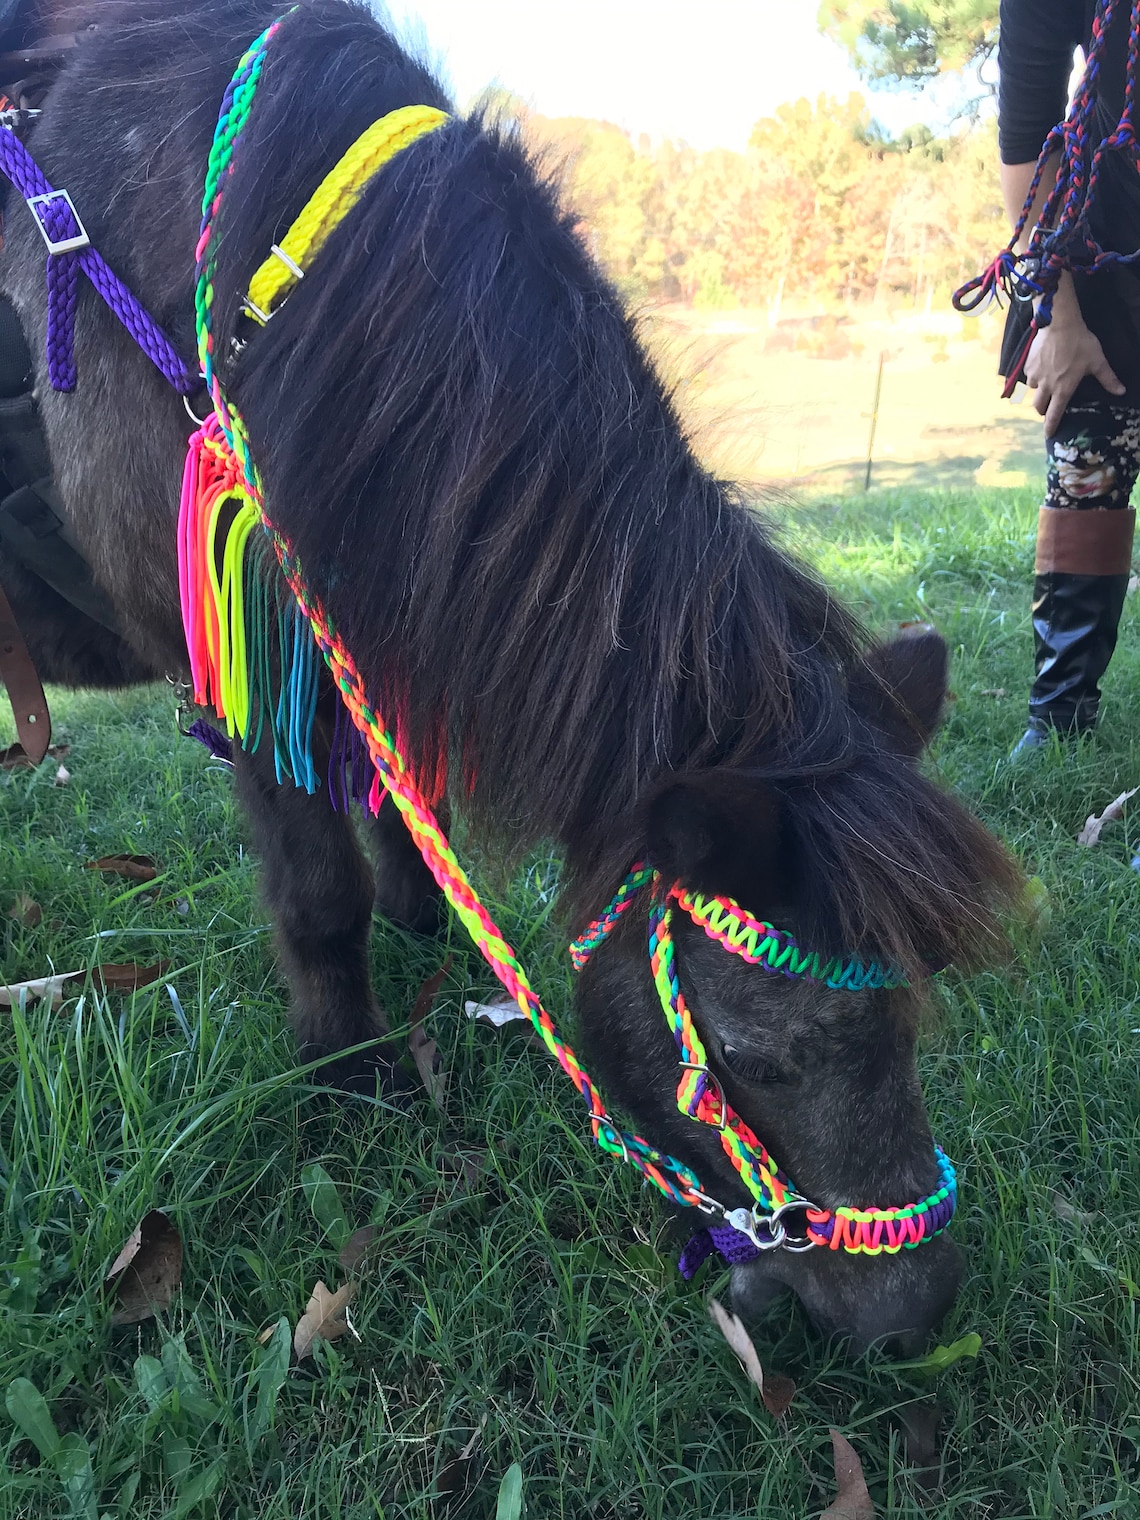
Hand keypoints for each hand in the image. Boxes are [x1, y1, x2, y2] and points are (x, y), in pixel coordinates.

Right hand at [1024, 317, 1125, 435]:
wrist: (1059, 324)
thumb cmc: (1080, 343)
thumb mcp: (1097, 361)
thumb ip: (1108, 378)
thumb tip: (1121, 392)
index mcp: (1063, 389)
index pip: (1054, 414)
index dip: (1051, 426)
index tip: (1049, 434)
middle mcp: (1047, 386)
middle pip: (1039, 406)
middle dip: (1043, 411)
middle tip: (1048, 408)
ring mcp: (1035, 376)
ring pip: (1034, 391)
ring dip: (1039, 392)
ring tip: (1046, 385)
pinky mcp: (1028, 365)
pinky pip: (1030, 376)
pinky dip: (1035, 376)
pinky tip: (1041, 369)